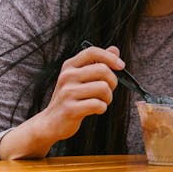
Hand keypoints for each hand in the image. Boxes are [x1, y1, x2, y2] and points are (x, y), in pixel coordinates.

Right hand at [2, 45, 122, 158]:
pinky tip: (96, 110)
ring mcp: (67, 92)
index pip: (92, 52)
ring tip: (101, 101)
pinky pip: (98, 104)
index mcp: (70, 66)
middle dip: (112, 82)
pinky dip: (102, 108)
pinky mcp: (70, 109)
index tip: (121, 66)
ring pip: (103, 87)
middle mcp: (67, 76)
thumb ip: (97, 63)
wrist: (51, 122)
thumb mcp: (81, 78)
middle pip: (102, 69)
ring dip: (108, 97)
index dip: (110, 57)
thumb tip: (115, 50)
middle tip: (108, 91)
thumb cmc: (70, 98)